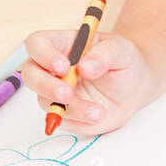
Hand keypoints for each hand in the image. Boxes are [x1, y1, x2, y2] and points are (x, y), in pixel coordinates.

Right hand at [20, 29, 155, 133]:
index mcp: (62, 44)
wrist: (135, 87)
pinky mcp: (64, 113)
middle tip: (68, 94)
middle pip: (30, 74)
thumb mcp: (120, 51)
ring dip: (69, 109)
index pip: (37, 44)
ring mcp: (55, 92)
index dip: (44, 54)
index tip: (64, 66)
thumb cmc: (123, 61)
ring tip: (98, 111)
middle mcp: (52, 68)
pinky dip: (78, 121)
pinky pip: (61, 120)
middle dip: (45, 86)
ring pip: (45, 101)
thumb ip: (103, 56)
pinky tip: (97, 116)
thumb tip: (85, 67)